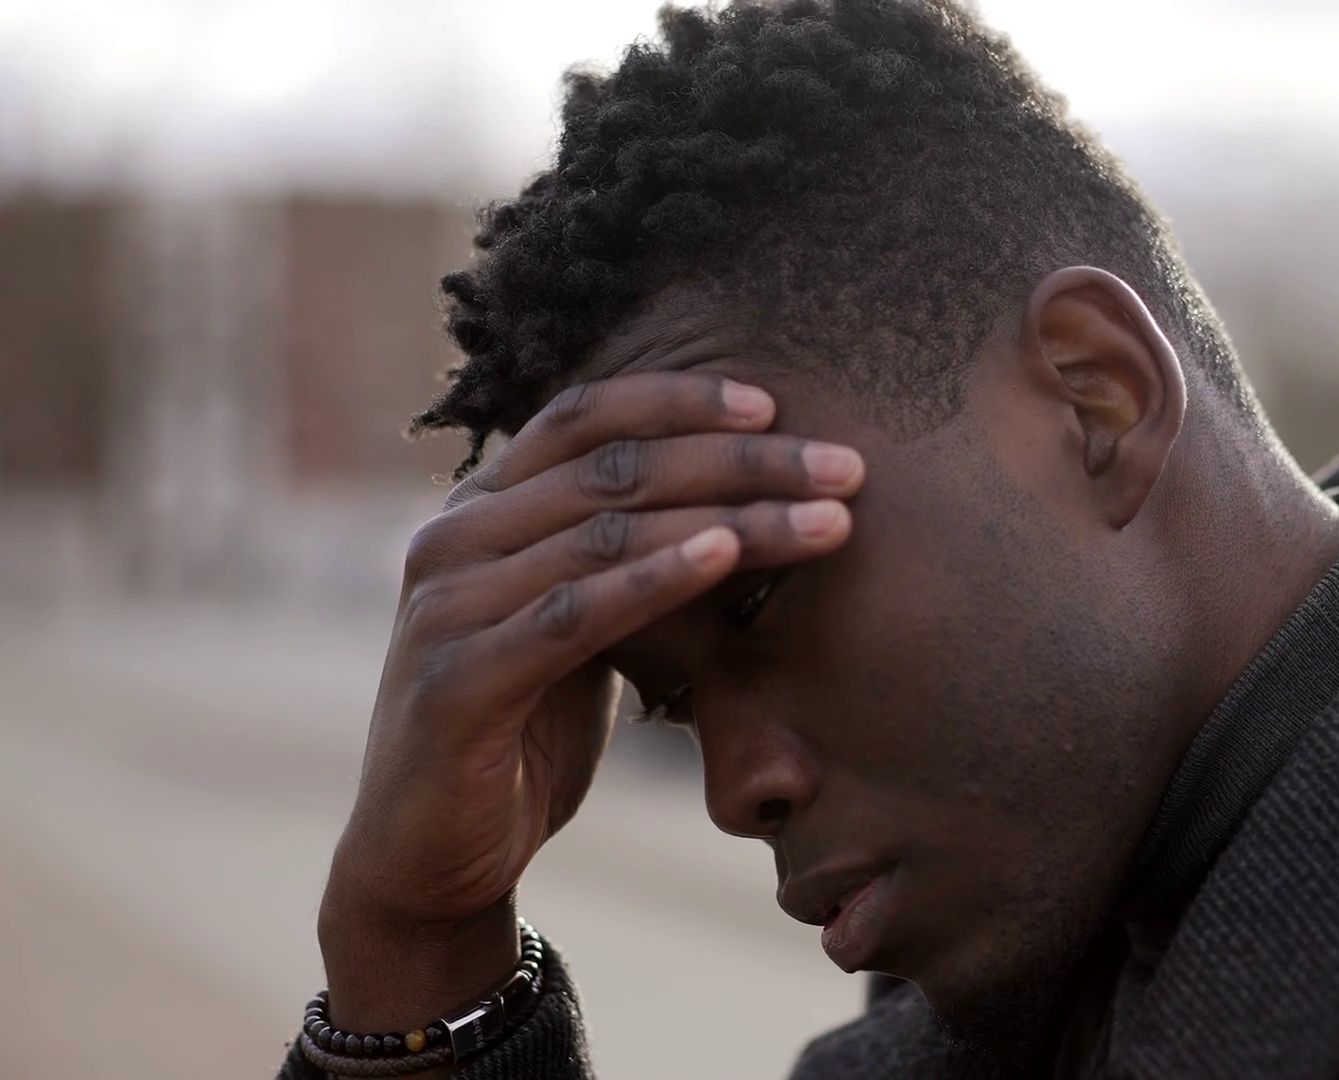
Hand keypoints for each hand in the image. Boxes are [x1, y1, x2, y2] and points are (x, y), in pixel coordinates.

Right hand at [317, 372, 864, 1035]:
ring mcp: (446, 606)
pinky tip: (726, 556)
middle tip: (847, 467)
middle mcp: (452, 538)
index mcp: (480, 509)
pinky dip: (655, 579)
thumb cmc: (524, 734)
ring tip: (828, 519)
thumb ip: (629, 560)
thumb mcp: (586, 629)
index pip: (584, 417)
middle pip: (615, 467)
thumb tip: (749, 507)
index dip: (680, 400)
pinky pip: (573, 614)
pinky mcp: (456, 681)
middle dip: (744, 462)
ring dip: (733, 518)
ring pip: (607, 532)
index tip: (776, 405)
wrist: (431, 860)